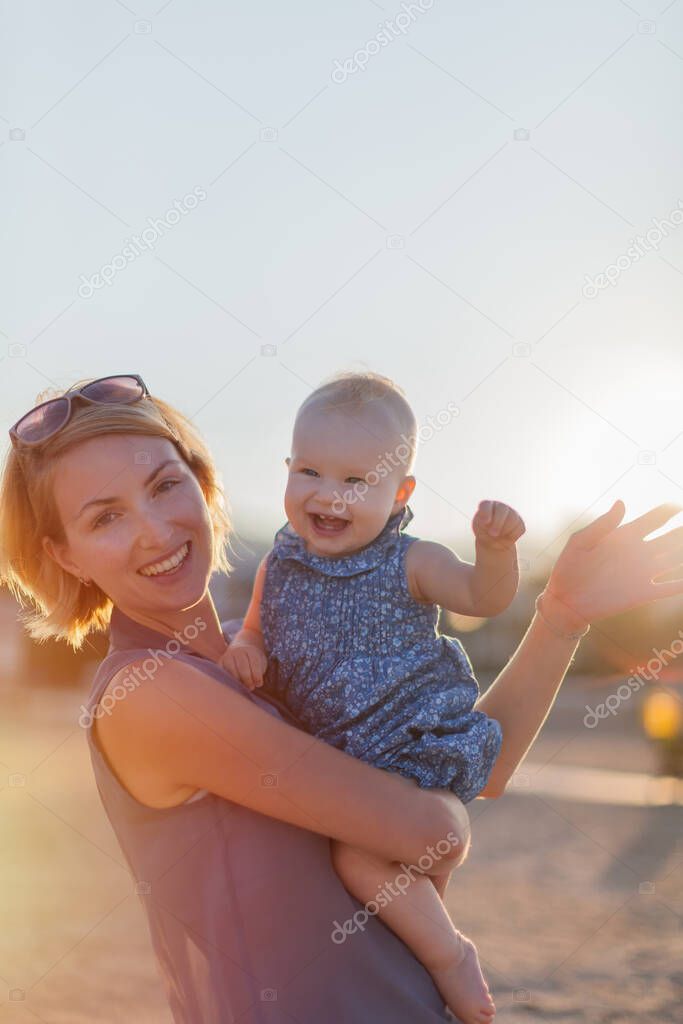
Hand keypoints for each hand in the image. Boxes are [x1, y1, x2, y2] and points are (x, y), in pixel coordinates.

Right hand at [219, 643, 267, 690]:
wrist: (242, 649)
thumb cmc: (253, 661)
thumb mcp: (260, 663)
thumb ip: (258, 673)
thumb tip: (252, 686)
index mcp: (251, 651)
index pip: (254, 663)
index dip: (257, 675)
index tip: (259, 684)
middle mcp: (239, 651)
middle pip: (242, 666)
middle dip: (247, 679)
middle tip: (251, 688)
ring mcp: (228, 656)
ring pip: (231, 669)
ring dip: (237, 680)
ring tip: (242, 687)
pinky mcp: (220, 661)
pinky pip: (222, 672)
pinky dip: (227, 679)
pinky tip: (233, 685)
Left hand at [472, 500, 525, 550]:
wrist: (493, 541)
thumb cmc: (483, 534)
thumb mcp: (478, 532)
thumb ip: (481, 528)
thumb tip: (490, 528)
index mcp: (486, 506)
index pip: (486, 504)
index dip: (486, 512)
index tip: (485, 522)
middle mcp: (499, 506)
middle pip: (502, 509)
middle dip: (498, 522)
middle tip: (492, 534)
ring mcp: (511, 512)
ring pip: (513, 517)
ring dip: (506, 529)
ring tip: (498, 536)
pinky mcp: (519, 522)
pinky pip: (520, 528)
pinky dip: (513, 535)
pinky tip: (506, 537)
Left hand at [545, 500, 682, 630]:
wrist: (565, 601)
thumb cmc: (568, 568)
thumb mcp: (581, 542)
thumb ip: (602, 525)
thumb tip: (621, 502)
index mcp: (624, 536)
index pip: (654, 519)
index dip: (670, 511)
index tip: (678, 506)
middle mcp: (638, 553)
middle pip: (671, 538)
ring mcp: (643, 573)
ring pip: (675, 560)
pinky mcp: (643, 593)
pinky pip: (670, 587)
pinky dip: (682, 583)